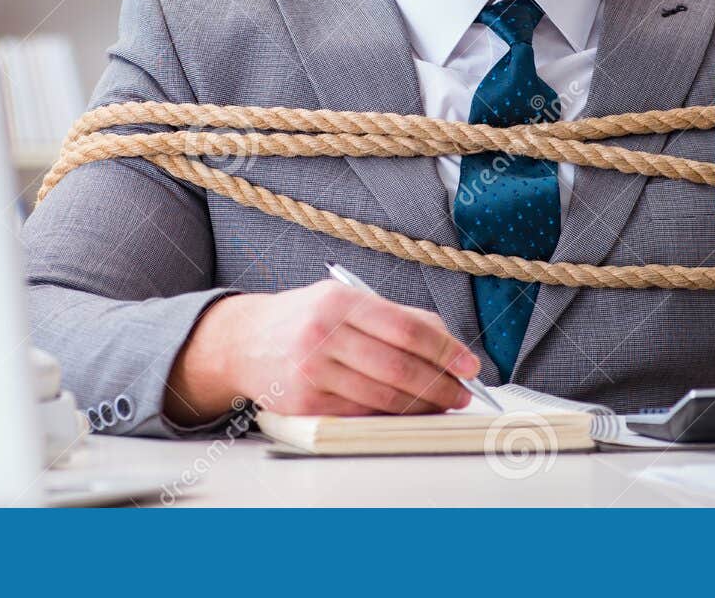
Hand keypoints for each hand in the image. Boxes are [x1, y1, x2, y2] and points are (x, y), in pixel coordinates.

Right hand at [164, 280, 482, 426]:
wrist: (244, 341)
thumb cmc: (304, 318)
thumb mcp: (344, 299)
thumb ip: (395, 316)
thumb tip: (447, 342)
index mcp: (340, 301)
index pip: (407, 328)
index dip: (445, 350)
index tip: (470, 364)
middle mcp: (323, 334)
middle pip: (399, 367)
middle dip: (439, 384)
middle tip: (461, 392)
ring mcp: (312, 372)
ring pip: (382, 397)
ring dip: (420, 406)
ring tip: (440, 404)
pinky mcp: (305, 404)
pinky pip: (360, 414)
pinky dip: (389, 416)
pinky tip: (405, 412)